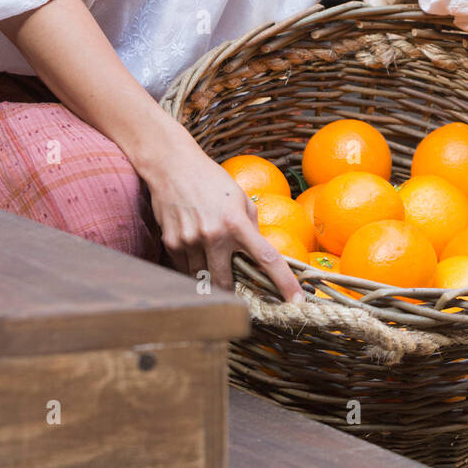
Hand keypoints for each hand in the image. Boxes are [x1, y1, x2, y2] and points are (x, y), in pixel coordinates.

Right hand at [140, 133, 305, 300]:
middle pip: (227, 284)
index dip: (284, 282)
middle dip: (234, 293)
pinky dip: (193, 267)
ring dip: (210, 279)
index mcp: (237, 223)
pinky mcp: (171, 243)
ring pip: (203, 280)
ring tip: (211, 263)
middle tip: (238, 291)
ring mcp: (190, 241)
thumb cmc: (211, 180)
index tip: (296, 302)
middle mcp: (214, 236)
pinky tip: (194, 248)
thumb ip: (251, 226)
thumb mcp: (240, 198)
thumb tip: (258, 253)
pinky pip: (184, 269)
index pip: (266, 258)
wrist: (172, 166)